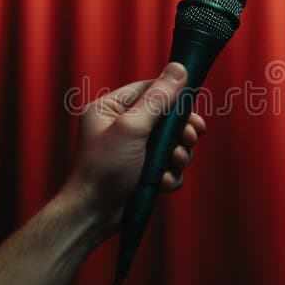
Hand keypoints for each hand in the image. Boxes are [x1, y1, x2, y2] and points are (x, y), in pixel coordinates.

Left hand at [63, 62, 204, 234]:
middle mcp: (122, 125)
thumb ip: (158, 99)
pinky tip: (163, 182)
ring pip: (170, 143)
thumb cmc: (103, 169)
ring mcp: (133, 149)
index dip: (174, 98)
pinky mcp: (142, 170)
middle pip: (166, 117)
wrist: (93, 215)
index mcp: (111, 108)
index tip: (191, 111)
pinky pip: (167, 165)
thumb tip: (178, 69)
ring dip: (178, 155)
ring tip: (175, 163)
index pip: (150, 90)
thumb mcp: (132, 128)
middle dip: (180, 132)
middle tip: (189, 139)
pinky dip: (170, 174)